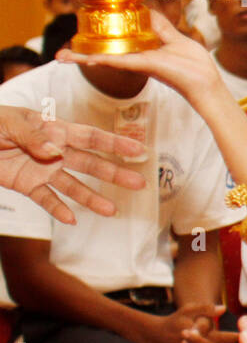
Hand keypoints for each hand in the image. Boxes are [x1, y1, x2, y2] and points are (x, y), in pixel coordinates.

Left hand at [0, 105, 146, 223]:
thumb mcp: (9, 123)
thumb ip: (33, 137)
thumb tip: (56, 153)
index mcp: (53, 129)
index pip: (90, 136)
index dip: (115, 143)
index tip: (139, 150)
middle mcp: (54, 150)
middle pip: (90, 164)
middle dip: (115, 174)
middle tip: (138, 184)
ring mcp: (42, 169)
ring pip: (73, 185)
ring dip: (92, 198)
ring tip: (111, 211)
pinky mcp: (27, 185)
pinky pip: (46, 199)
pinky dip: (58, 209)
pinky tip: (72, 219)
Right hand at [58, 9, 222, 102]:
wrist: (206, 82)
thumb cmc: (194, 64)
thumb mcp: (176, 39)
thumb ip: (161, 27)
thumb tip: (147, 11)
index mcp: (144, 53)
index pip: (117, 47)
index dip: (99, 43)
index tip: (81, 38)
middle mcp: (138, 60)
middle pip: (106, 56)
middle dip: (83, 55)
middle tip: (62, 54)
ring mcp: (141, 64)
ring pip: (108, 60)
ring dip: (85, 58)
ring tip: (63, 57)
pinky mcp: (148, 66)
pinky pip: (123, 62)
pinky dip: (106, 60)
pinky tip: (90, 59)